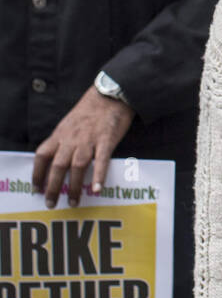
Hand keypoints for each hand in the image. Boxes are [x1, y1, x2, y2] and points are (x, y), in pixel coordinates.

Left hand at [32, 86, 134, 206]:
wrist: (110, 94)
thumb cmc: (90, 110)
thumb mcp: (68, 123)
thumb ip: (62, 141)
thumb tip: (54, 160)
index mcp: (60, 134)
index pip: (42, 155)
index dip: (37, 173)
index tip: (36, 189)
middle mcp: (72, 138)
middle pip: (58, 166)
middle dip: (53, 187)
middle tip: (51, 203)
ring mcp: (89, 139)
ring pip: (77, 166)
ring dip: (75, 186)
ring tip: (74, 202)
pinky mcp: (106, 139)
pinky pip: (102, 160)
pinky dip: (99, 175)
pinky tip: (97, 189)